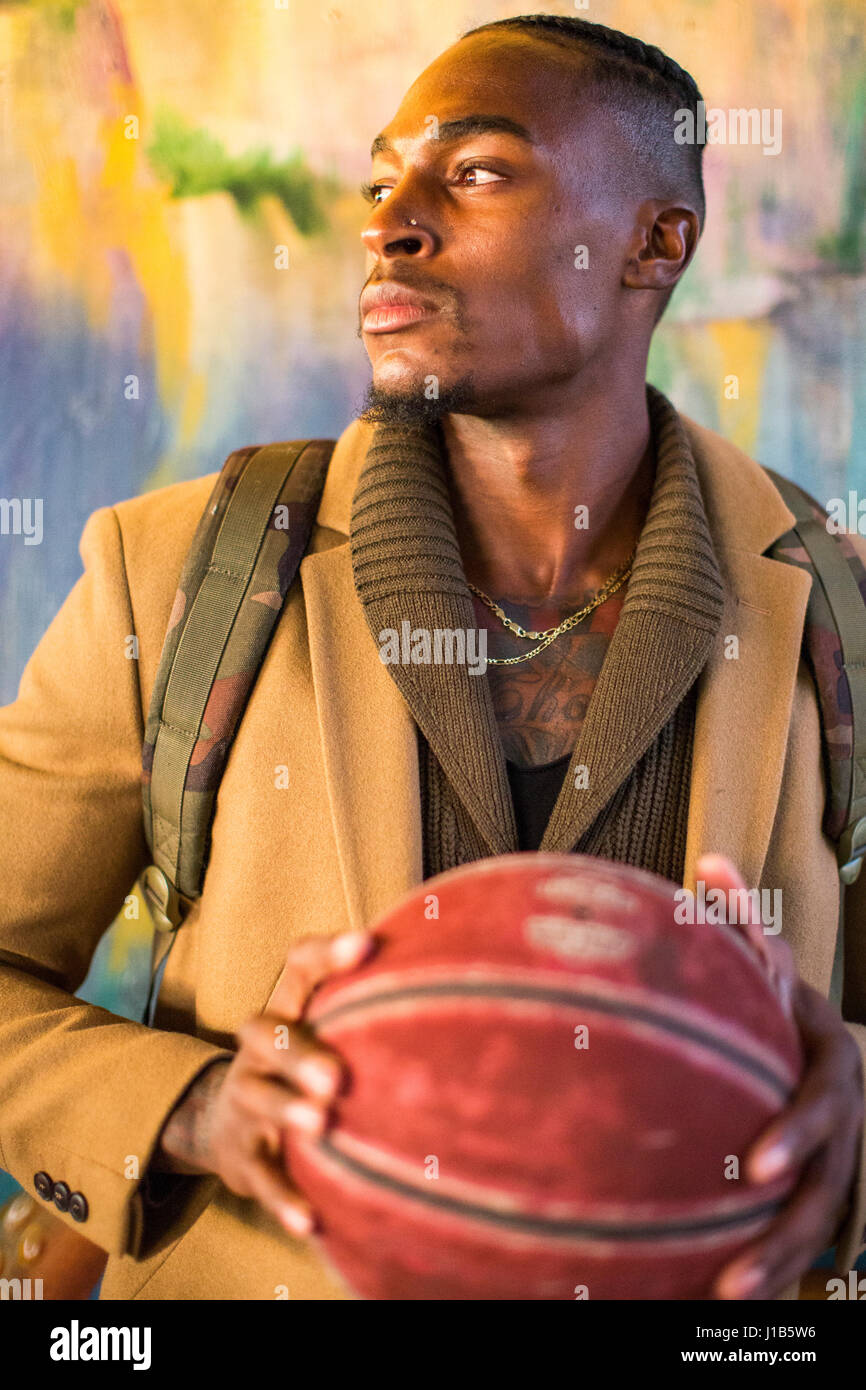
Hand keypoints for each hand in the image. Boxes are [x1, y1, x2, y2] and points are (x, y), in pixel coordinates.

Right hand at [154, 929, 375, 1237]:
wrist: (223, 1127)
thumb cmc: (304, 1067)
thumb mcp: (325, 1031)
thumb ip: (373, 1008)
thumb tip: (461, 971)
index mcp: (287, 1009)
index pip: (299, 967)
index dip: (327, 953)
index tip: (367, 943)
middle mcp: (259, 1049)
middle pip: (267, 1034)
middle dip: (301, 1051)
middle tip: (337, 1077)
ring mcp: (245, 1099)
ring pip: (258, 1097)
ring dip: (287, 1110)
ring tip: (322, 1124)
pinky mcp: (241, 1155)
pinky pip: (260, 1176)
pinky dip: (283, 1197)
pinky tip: (311, 1219)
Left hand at [694, 854, 864, 1298]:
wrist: (815, 1034)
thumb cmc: (775, 995)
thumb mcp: (767, 958)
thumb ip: (741, 921)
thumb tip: (710, 864)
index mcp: (835, 1064)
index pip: (826, 1104)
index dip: (798, 1136)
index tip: (754, 1168)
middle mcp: (847, 1120)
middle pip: (829, 1188)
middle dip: (787, 1235)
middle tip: (734, 1274)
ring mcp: (840, 1160)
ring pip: (819, 1225)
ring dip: (778, 1266)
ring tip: (726, 1300)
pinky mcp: (817, 1188)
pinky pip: (801, 1234)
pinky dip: (773, 1265)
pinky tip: (716, 1294)